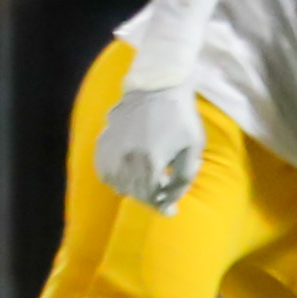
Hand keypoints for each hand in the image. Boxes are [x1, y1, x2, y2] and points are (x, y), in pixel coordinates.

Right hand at [95, 75, 206, 212]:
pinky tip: (129, 172)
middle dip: (151, 198)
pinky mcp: (102, 141)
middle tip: (163, 194)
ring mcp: (111, 150)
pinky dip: (115, 178)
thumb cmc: (181, 116)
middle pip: (135, 193)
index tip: (171, 211)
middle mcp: (126, 159)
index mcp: (150, 161)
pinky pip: (104, 171)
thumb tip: (172, 201)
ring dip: (133, 189)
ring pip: (117, 185)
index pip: (152, 197)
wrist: (157, 86)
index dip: (163, 206)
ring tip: (148, 181)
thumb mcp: (193, 147)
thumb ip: (185, 177)